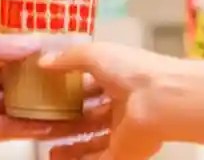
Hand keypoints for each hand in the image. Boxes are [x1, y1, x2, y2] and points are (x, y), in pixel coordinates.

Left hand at [0, 33, 110, 159]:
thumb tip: (34, 40)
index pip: (17, 52)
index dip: (42, 51)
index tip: (70, 46)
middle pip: (22, 81)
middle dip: (48, 82)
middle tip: (80, 80)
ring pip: (19, 106)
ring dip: (44, 107)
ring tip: (74, 106)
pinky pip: (8, 127)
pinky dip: (29, 127)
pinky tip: (51, 125)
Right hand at [39, 42, 203, 159]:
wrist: (161, 101)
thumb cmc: (131, 71)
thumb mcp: (94, 54)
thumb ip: (68, 58)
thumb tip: (43, 62)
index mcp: (118, 80)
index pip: (91, 87)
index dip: (70, 91)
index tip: (48, 94)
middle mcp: (121, 106)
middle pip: (89, 116)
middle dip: (66, 120)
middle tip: (42, 123)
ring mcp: (123, 131)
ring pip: (92, 141)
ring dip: (70, 145)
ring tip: (47, 147)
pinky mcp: (123, 152)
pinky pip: (98, 158)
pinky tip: (57, 158)